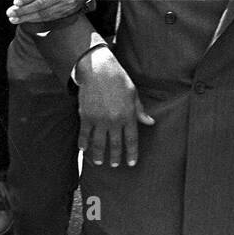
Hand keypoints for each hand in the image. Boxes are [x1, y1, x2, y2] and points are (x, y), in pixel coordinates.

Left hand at [5, 0, 94, 24]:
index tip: (16, 2)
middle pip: (42, 3)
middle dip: (24, 10)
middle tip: (10, 13)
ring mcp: (69, 3)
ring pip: (46, 13)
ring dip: (28, 17)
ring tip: (14, 19)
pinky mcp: (70, 11)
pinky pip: (51, 17)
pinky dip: (38, 20)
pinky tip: (27, 20)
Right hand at [75, 47, 153, 167]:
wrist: (99, 70)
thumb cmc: (118, 80)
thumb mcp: (133, 94)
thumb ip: (140, 111)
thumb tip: (150, 122)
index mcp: (128, 116)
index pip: (131, 140)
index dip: (131, 153)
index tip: (131, 163)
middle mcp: (115, 120)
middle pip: (115, 144)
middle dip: (115, 157)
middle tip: (114, 164)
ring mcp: (99, 119)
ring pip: (99, 143)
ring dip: (99, 154)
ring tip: (99, 162)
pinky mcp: (86, 116)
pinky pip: (85, 134)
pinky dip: (83, 143)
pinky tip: (83, 149)